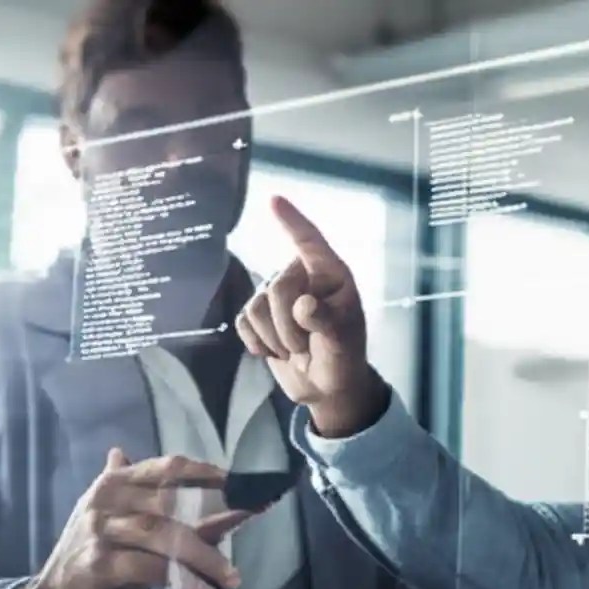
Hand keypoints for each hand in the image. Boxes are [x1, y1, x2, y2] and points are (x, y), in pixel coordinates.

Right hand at [3, 450, 249, 588]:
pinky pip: (150, 568)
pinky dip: (180, 580)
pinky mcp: (100, 565)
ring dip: (204, 556)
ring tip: (232, 577)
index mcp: (117, 482)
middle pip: (172, 499)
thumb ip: (176, 510)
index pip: (168, 467)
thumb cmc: (101, 555)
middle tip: (251, 517)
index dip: (208, 473)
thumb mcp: (135, 526)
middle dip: (216, 509)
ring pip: (165, 534)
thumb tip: (230, 499)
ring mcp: (101, 531)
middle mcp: (108, 500)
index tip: (244, 483)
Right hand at [236, 196, 388, 436]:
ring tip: (297, 350)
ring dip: (275, 338)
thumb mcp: (343, 342)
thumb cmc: (345, 357)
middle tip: (307, 346)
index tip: (274, 200)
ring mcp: (278, 297)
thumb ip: (326, 321)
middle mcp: (303, 279)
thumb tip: (304, 305)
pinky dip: (257, 342)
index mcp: (331, 275)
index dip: (292, 222)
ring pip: (255, 306)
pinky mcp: (258, 317)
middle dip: (288, 325)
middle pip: (277, 287)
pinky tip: (274, 352)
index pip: (310, 242)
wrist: (327, 388)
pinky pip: (243, 321)